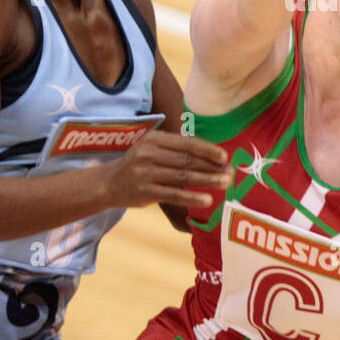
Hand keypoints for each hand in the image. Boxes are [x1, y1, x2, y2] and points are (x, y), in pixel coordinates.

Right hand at [103, 130, 231, 209]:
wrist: (108, 183)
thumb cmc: (139, 164)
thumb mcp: (152, 148)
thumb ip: (176, 149)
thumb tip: (212, 155)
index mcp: (155, 139)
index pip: (187, 143)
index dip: (208, 150)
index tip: (225, 156)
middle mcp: (150, 154)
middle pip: (188, 160)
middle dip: (212, 166)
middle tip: (230, 172)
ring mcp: (146, 173)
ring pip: (184, 177)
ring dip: (207, 180)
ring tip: (225, 183)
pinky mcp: (146, 192)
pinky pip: (174, 194)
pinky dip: (192, 197)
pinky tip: (207, 199)